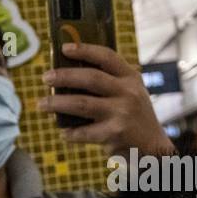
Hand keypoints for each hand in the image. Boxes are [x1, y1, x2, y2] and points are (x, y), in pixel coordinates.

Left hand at [38, 43, 171, 155]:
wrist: (154, 149)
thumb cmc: (135, 117)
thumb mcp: (131, 93)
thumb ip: (110, 82)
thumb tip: (68, 75)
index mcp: (131, 78)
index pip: (107, 56)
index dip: (84, 49)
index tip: (64, 49)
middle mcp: (128, 92)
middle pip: (90, 78)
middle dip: (64, 76)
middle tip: (45, 77)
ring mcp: (122, 113)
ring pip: (81, 104)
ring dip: (57, 103)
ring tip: (42, 104)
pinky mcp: (115, 134)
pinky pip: (84, 131)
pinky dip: (71, 133)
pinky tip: (63, 132)